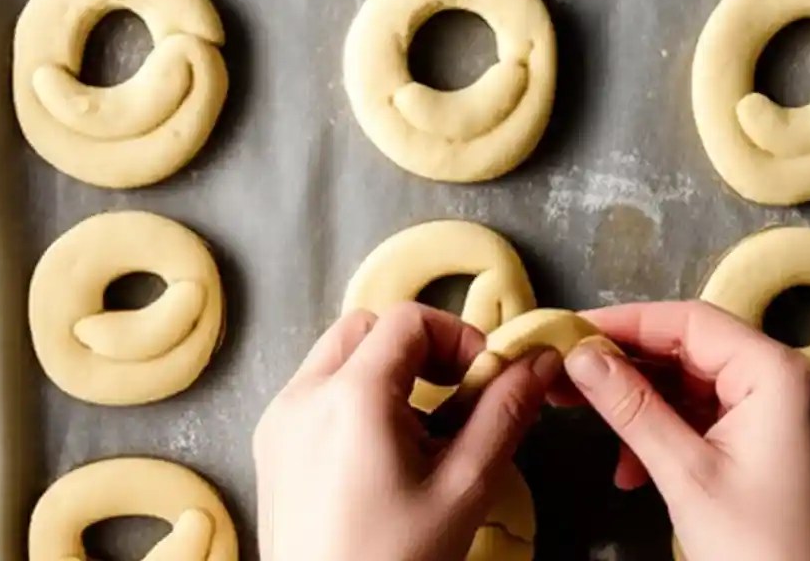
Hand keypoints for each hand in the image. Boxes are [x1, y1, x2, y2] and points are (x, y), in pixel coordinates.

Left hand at [253, 302, 562, 560]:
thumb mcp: (465, 488)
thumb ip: (504, 412)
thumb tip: (539, 360)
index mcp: (351, 396)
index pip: (409, 319)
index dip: (458, 337)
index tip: (484, 380)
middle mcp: (303, 395)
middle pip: (367, 327)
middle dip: (418, 349)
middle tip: (454, 398)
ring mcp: (278, 421)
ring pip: (337, 357)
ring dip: (386, 372)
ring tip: (420, 435)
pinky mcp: (270, 449)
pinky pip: (315, 394)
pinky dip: (354, 400)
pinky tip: (381, 456)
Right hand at [564, 302, 809, 560]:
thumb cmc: (760, 546)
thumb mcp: (686, 474)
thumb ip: (632, 408)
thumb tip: (579, 355)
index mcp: (775, 372)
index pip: (689, 320)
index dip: (624, 321)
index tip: (567, 331)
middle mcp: (784, 380)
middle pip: (691, 348)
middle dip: (627, 365)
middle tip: (566, 376)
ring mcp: (781, 414)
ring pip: (695, 385)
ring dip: (643, 406)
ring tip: (590, 423)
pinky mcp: (772, 446)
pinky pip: (710, 418)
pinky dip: (669, 434)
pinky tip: (632, 468)